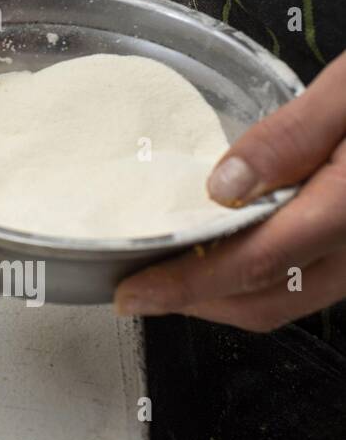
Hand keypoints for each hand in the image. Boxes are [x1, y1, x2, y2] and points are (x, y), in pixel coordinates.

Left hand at [116, 52, 345, 330]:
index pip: (255, 262)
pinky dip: (257, 282)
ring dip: (222, 298)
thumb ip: (291, 134)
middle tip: (136, 289)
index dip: (184, 286)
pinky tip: (223, 254)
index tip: (132, 292)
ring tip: (168, 274)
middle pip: (266, 301)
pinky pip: (308, 284)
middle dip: (193, 304)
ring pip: (287, 301)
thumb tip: (223, 186)